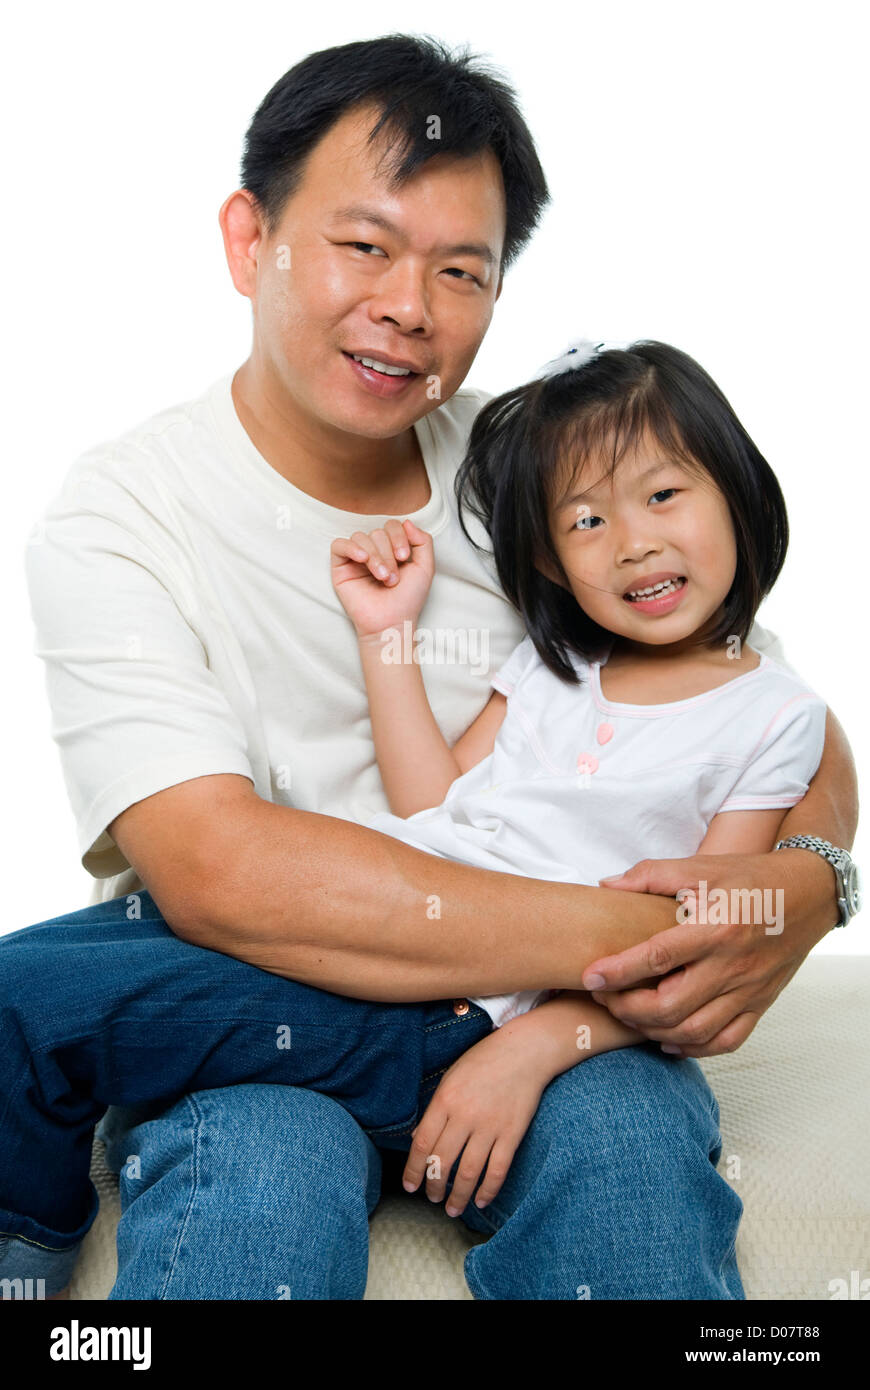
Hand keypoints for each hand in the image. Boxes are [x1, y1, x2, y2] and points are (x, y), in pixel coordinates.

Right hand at [330, 518, 433, 638]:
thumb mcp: (425, 568)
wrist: (391, 623)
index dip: (399, 536)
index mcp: (391, 549)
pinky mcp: (340, 567)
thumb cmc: (407, 600)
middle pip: (377, 532)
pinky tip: (362, 560)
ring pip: (361, 538)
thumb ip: (423, 541)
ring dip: (374, 556)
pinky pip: (339, 545)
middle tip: (392, 577)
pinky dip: (351, 548)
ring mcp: (356, 559)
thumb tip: (406, 522)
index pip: (392, 526)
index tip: (404, 557)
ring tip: (382, 577)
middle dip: (387, 553)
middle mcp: (373, 551)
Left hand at [401, 1027, 547, 1216]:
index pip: (422, 1144)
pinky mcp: (512, 1133)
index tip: (410, 1186)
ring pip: (468, 1172)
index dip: (413, 1170)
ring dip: (457, 1196)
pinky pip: (497, 1170)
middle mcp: (464, 1115)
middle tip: (432, 1199)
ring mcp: (489, 1126)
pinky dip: (488, 1190)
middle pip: (441, 1162)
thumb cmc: (484, 1061)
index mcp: (444, 1100)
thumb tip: (417, 1138)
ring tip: (452, 1209)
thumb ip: (435, 1109)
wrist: (524, 1051)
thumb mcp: (451, 1078)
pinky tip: (481, 1201)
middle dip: (433, 1187)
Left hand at [580, 849, 838, 1056]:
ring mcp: (749, 990)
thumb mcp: (700, 867)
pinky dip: (693, 1047)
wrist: (809, 893)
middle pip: (671, 1006)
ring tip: (628, 1014)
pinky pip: (725, 1041)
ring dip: (652, 1030)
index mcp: (716, 927)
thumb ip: (650, 875)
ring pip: (694, 1031)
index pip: (658, 957)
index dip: (619, 971)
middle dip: (627, 1009)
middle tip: (604, 997)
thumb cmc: (749, 877)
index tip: (589, 977)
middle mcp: (733, 965)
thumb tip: (606, 886)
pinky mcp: (760, 1005)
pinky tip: (668, 1037)